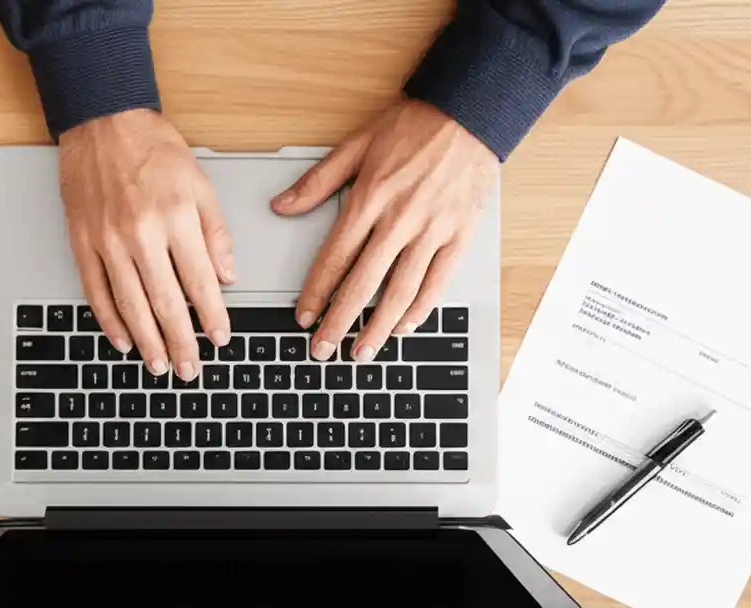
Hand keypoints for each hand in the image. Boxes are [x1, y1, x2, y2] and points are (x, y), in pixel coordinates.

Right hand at [59, 109, 235, 380]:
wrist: (102, 121)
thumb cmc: (153, 148)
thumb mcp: (200, 184)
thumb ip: (216, 233)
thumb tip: (228, 276)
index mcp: (175, 219)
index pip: (200, 281)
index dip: (212, 316)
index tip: (220, 339)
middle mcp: (140, 234)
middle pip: (165, 303)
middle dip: (181, 342)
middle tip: (191, 369)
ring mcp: (107, 241)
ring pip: (130, 305)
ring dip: (147, 342)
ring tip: (160, 366)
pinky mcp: (82, 242)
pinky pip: (96, 291)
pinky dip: (110, 321)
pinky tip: (123, 341)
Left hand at [273, 99, 497, 360]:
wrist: (469, 113)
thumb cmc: (412, 126)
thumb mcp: (356, 144)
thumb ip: (318, 181)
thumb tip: (281, 205)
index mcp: (369, 198)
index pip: (336, 257)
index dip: (317, 292)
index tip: (304, 317)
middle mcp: (400, 219)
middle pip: (364, 283)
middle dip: (340, 321)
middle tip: (323, 350)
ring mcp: (433, 230)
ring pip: (401, 290)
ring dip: (378, 326)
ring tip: (361, 352)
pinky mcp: (460, 235)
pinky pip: (438, 281)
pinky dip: (420, 308)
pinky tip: (403, 326)